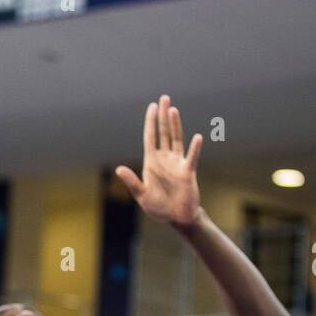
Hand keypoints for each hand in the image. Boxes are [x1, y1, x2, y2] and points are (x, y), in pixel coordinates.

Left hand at [116, 94, 202, 226]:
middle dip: (162, 116)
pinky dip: (194, 148)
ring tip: (173, 109)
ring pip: (176, 139)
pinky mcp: (188, 171)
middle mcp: (165, 159)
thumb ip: (132, 182)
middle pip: (163, 133)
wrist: (176, 217)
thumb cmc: (158, 207)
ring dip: (174, 125)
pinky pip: (191, 157)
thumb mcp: (142, 195)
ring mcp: (177, 163)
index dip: (150, 122)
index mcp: (151, 163)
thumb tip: (118, 169)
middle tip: (164, 98)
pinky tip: (197, 137)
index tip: (151, 107)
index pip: (150, 138)